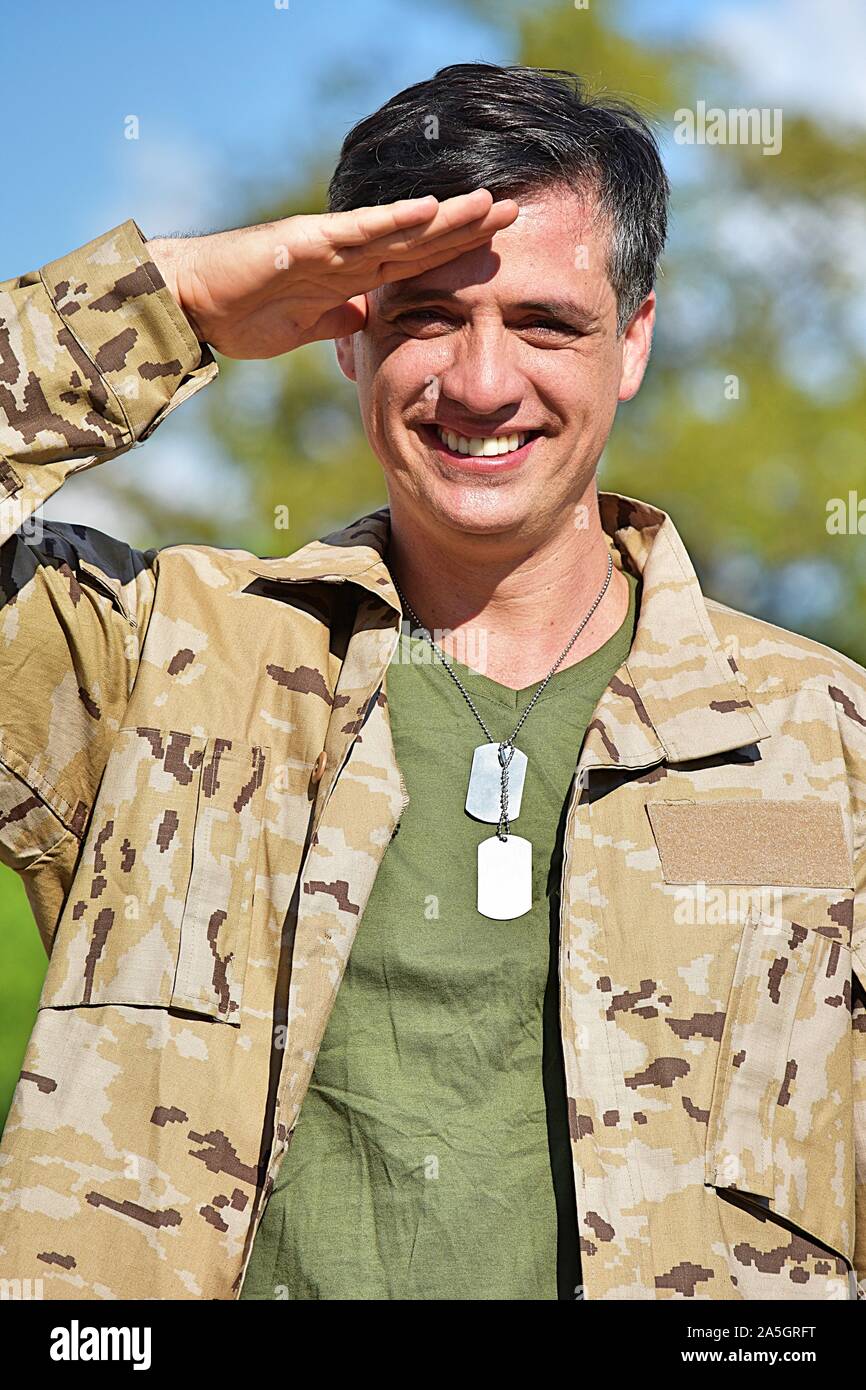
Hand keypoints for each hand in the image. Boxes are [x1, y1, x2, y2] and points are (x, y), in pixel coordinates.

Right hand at [146, 189, 518, 358]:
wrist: (194, 303)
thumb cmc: (243, 312)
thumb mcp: (308, 326)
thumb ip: (339, 320)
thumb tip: (369, 321)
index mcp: (351, 275)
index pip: (416, 261)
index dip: (457, 252)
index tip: (499, 246)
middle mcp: (348, 253)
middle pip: (420, 238)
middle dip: (467, 226)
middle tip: (517, 211)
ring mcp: (329, 244)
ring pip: (399, 228)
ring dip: (446, 216)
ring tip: (490, 204)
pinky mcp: (305, 242)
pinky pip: (358, 231)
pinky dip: (393, 221)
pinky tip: (429, 209)